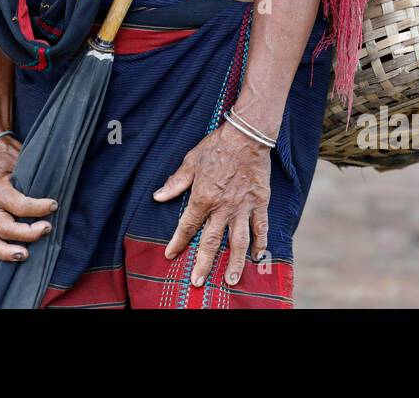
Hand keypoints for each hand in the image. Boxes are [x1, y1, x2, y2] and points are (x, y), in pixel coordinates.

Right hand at [0, 134, 58, 265]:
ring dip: (5, 251)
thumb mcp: (21, 160)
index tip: (54, 205)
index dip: (39, 208)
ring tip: (24, 255)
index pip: (19, 206)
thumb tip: (53, 195)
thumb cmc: (9, 155)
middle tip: (47, 228)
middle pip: (5, 228)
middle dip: (28, 233)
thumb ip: (32, 178)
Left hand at [152, 119, 272, 287]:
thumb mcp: (191, 162)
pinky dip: (260, 243)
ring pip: (238, 242)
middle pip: (211, 241)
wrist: (247, 136)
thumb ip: (176, 183)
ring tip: (230, 280)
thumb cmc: (217, 146)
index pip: (188, 226)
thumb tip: (158, 197)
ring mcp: (243, 207)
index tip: (171, 255)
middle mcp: (223, 207)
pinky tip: (257, 257)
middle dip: (203, 264)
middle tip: (198, 282)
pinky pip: (261, 228)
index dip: (178, 242)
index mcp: (203, 197)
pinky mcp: (260, 203)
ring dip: (233, 263)